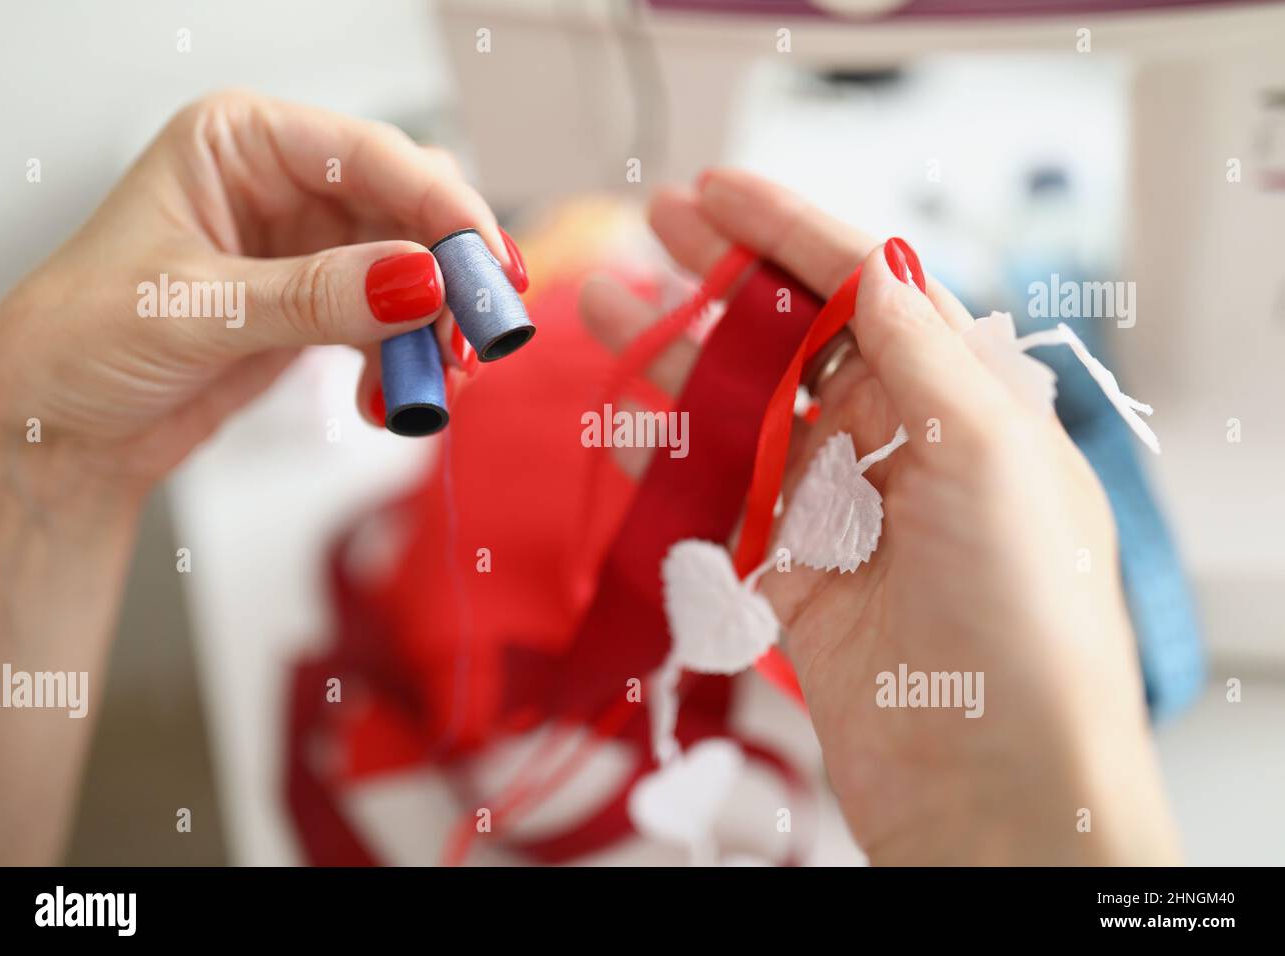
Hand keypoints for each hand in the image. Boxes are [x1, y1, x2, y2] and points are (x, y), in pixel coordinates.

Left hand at [0, 89, 524, 498]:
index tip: (486, 263)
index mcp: (239, 142)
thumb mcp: (196, 309)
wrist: (61, 429)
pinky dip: (405, 361)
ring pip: (412, 272)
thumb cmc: (81, 341)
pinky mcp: (319, 305)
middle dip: (448, 276)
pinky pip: (393, 323)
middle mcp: (281, 184)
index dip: (440, 205)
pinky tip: (388, 398)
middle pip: (407, 211)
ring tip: (436, 382)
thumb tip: (421, 280)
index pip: (369, 154)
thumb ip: (314, 295)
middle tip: (476, 336)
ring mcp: (306, 247)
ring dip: (435, 329)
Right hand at [581, 169, 1179, 864]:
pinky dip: (668, 453)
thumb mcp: (991, 459)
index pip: (869, 288)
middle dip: (726, 278)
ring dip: (678, 356)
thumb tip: (874, 265)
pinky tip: (623, 413)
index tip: (719, 191)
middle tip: (656, 227)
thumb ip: (919, 355)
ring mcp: (838, 511)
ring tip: (607, 301)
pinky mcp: (789, 574)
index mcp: (962, 404)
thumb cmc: (1028, 625)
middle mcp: (900, 447)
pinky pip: (717, 495)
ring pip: (743, 411)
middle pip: (796, 339)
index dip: (792, 232)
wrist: (995, 785)